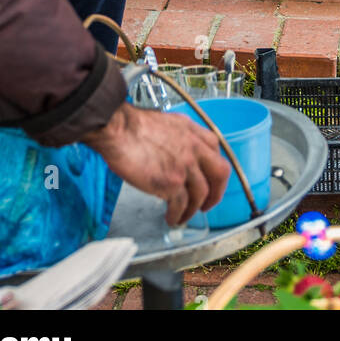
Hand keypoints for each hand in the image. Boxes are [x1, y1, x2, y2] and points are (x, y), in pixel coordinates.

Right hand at [83, 102, 230, 226]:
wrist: (120, 129)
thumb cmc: (135, 126)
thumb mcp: (169, 123)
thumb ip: (181, 137)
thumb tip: (180, 152)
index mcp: (194, 132)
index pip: (217, 152)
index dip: (214, 171)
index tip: (211, 180)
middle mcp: (195, 148)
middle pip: (220, 174)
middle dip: (216, 193)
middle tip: (207, 205)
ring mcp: (185, 166)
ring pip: (201, 194)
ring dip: (193, 209)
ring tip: (183, 216)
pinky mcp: (171, 183)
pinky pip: (181, 205)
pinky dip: (177, 215)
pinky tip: (171, 218)